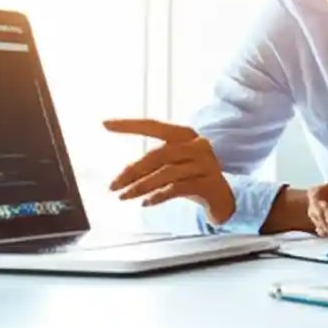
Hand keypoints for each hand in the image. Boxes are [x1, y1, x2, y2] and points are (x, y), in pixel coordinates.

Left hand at [104, 119, 235, 223]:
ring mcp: (205, 164)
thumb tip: (122, 173)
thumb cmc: (192, 175)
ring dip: (141, 186)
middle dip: (133, 170)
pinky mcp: (208, 183)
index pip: (154, 126)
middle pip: (159, 154)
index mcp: (185, 134)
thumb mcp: (175, 162)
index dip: (130, 125)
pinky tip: (146, 203)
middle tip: (113, 185)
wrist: (222, 196)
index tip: (105, 124)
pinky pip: (178, 189)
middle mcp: (197, 146)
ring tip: (123, 197)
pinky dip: (159, 196)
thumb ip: (155, 160)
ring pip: (167, 173)